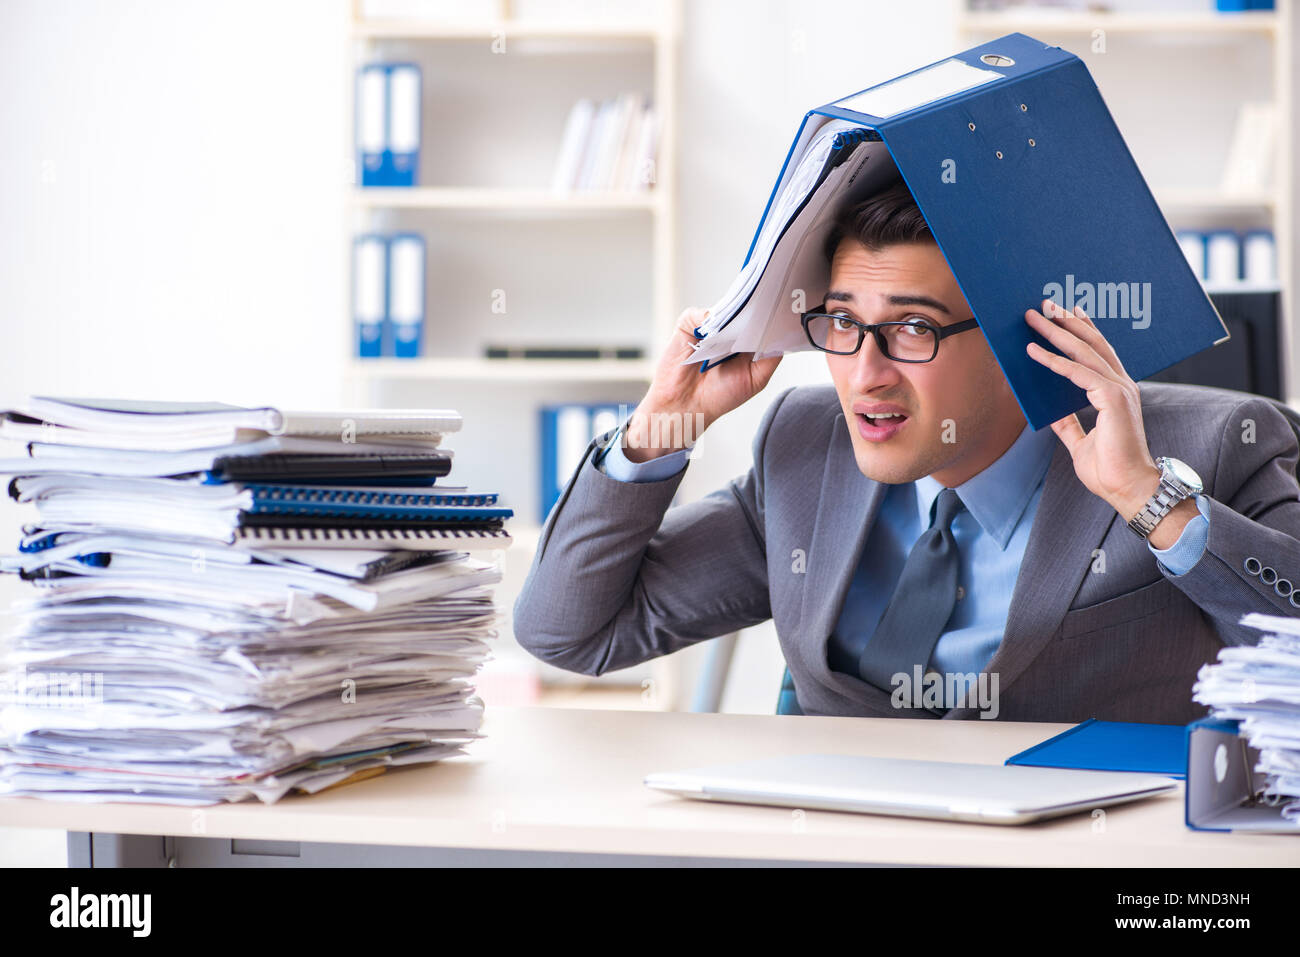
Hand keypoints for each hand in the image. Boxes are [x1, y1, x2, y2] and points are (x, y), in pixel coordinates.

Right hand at [624, 307, 781, 461]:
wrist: (686, 406)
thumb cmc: (719, 396)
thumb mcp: (756, 379)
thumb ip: (770, 357)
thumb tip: (779, 334)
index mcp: (745, 343)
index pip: (760, 322)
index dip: (769, 317)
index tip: (781, 313)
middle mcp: (728, 332)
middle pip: (744, 311)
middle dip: (754, 311)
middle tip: (763, 311)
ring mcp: (709, 328)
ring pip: (723, 310)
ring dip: (731, 316)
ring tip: (737, 328)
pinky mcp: (688, 326)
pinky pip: (700, 315)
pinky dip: (706, 321)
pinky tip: (710, 336)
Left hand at [1024, 299, 1163, 520]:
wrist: (1128, 489)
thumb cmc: (1109, 470)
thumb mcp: (1081, 443)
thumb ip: (1069, 425)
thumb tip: (1053, 413)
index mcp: (1116, 393)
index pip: (1098, 353)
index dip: (1081, 331)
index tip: (1064, 314)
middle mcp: (1121, 386)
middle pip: (1091, 344)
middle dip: (1067, 321)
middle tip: (1045, 304)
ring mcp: (1119, 390)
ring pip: (1084, 352)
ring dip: (1056, 332)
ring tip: (1035, 317)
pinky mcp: (1112, 399)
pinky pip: (1077, 373)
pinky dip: (1054, 361)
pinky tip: (1034, 351)